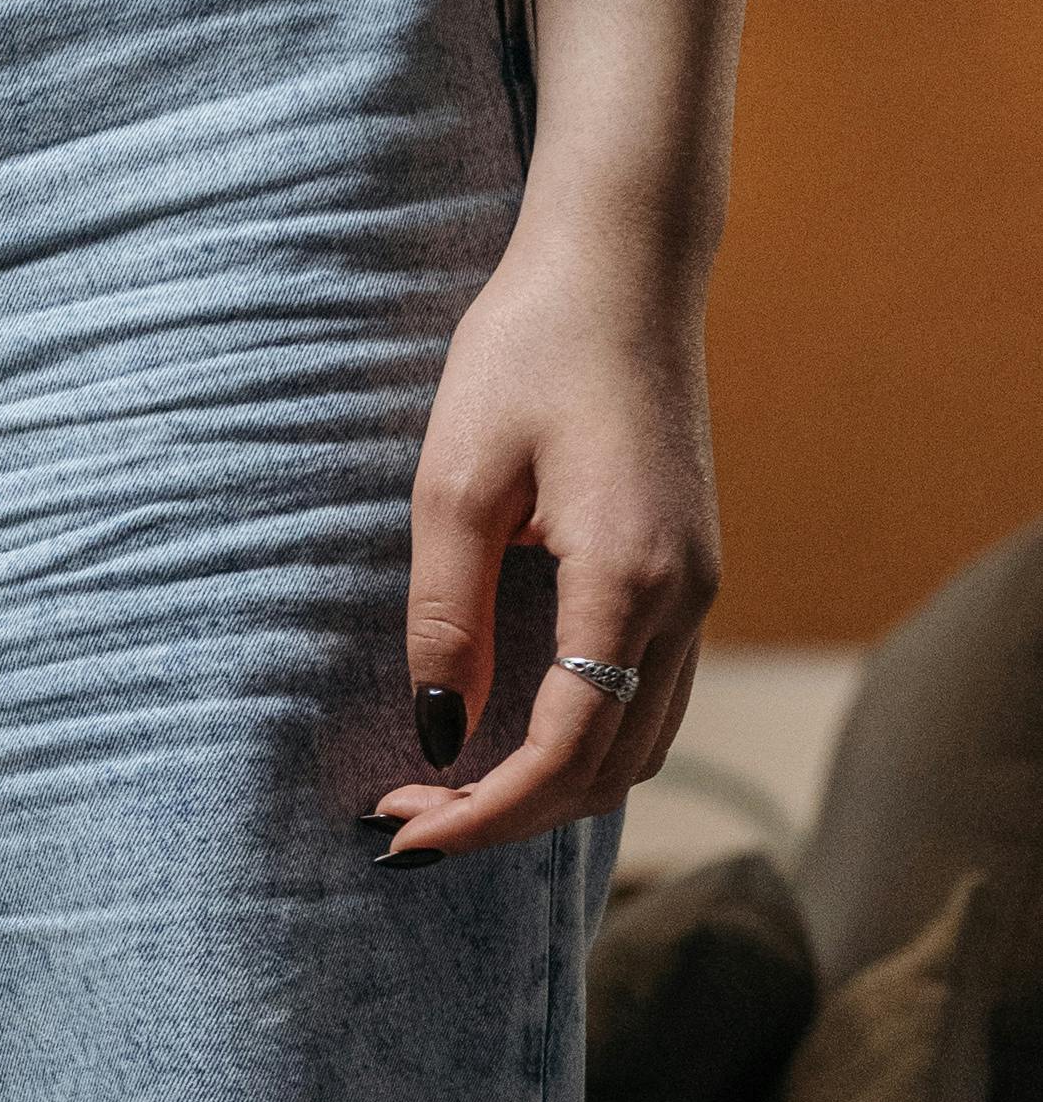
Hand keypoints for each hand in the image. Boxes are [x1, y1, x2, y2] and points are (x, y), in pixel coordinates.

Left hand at [375, 213, 720, 861]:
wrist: (623, 267)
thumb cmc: (530, 351)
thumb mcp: (455, 483)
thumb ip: (446, 615)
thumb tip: (439, 731)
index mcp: (629, 578)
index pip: (565, 752)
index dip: (483, 814)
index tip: (402, 835)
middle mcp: (685, 599)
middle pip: (608, 772)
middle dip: (508, 817)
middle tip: (405, 819)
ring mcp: (699, 591)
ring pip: (638, 747)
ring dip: (548, 790)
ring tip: (446, 790)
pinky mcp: (689, 576)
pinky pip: (646, 701)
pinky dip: (582, 744)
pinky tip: (506, 737)